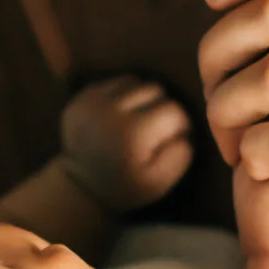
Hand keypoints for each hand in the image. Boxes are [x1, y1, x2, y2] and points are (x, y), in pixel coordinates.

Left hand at [57, 72, 193, 214]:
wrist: (81, 185)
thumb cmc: (126, 186)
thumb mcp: (159, 183)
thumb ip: (180, 156)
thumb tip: (186, 132)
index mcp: (134, 131)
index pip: (175, 110)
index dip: (180, 124)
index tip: (174, 137)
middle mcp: (113, 109)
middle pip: (155, 89)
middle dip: (162, 106)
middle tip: (157, 127)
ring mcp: (94, 99)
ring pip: (134, 81)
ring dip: (142, 96)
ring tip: (139, 117)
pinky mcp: (82, 96)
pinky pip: (113, 82)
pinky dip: (122, 94)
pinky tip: (119, 113)